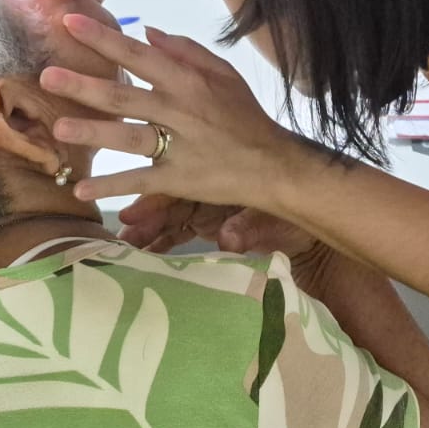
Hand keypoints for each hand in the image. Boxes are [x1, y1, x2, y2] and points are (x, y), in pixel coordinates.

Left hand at [41, 14, 319, 216]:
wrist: (271, 164)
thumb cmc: (244, 116)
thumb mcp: (224, 74)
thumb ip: (186, 50)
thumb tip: (147, 31)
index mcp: (187, 81)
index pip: (138, 55)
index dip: (103, 39)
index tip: (69, 23)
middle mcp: (178, 111)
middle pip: (124, 96)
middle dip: (84, 86)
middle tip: (47, 77)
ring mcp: (176, 147)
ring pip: (127, 138)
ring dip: (92, 134)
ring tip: (58, 129)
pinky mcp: (176, 180)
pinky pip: (138, 182)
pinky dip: (110, 187)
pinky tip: (80, 189)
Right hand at [118, 193, 319, 256]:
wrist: (307, 225)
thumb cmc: (288, 214)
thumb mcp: (266, 217)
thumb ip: (245, 227)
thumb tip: (227, 241)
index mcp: (216, 173)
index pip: (177, 182)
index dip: (152, 201)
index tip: (129, 216)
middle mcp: (207, 186)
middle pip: (167, 198)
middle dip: (143, 215)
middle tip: (121, 232)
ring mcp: (206, 208)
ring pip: (169, 217)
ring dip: (147, 231)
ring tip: (122, 247)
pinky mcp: (210, 227)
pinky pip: (179, 233)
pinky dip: (160, 242)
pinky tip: (140, 254)